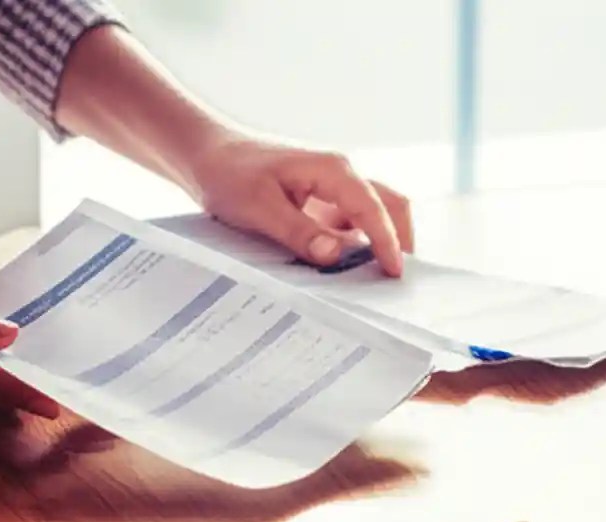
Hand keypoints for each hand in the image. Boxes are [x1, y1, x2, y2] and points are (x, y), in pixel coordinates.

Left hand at [189, 134, 413, 275]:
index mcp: (332, 169)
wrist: (207, 156)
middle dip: (399, 239)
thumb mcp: (259, 207)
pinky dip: (355, 246)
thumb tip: (336, 253)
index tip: (394, 273)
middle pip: (388, 205)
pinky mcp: (319, 203)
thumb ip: (298, 231)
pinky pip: (348, 224)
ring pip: (372, 214)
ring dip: (378, 242)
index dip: (387, 242)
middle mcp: (339, 176)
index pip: (374, 208)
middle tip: (397, 280)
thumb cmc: (229, 174)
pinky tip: (345, 272)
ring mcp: (331, 189)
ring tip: (376, 281)